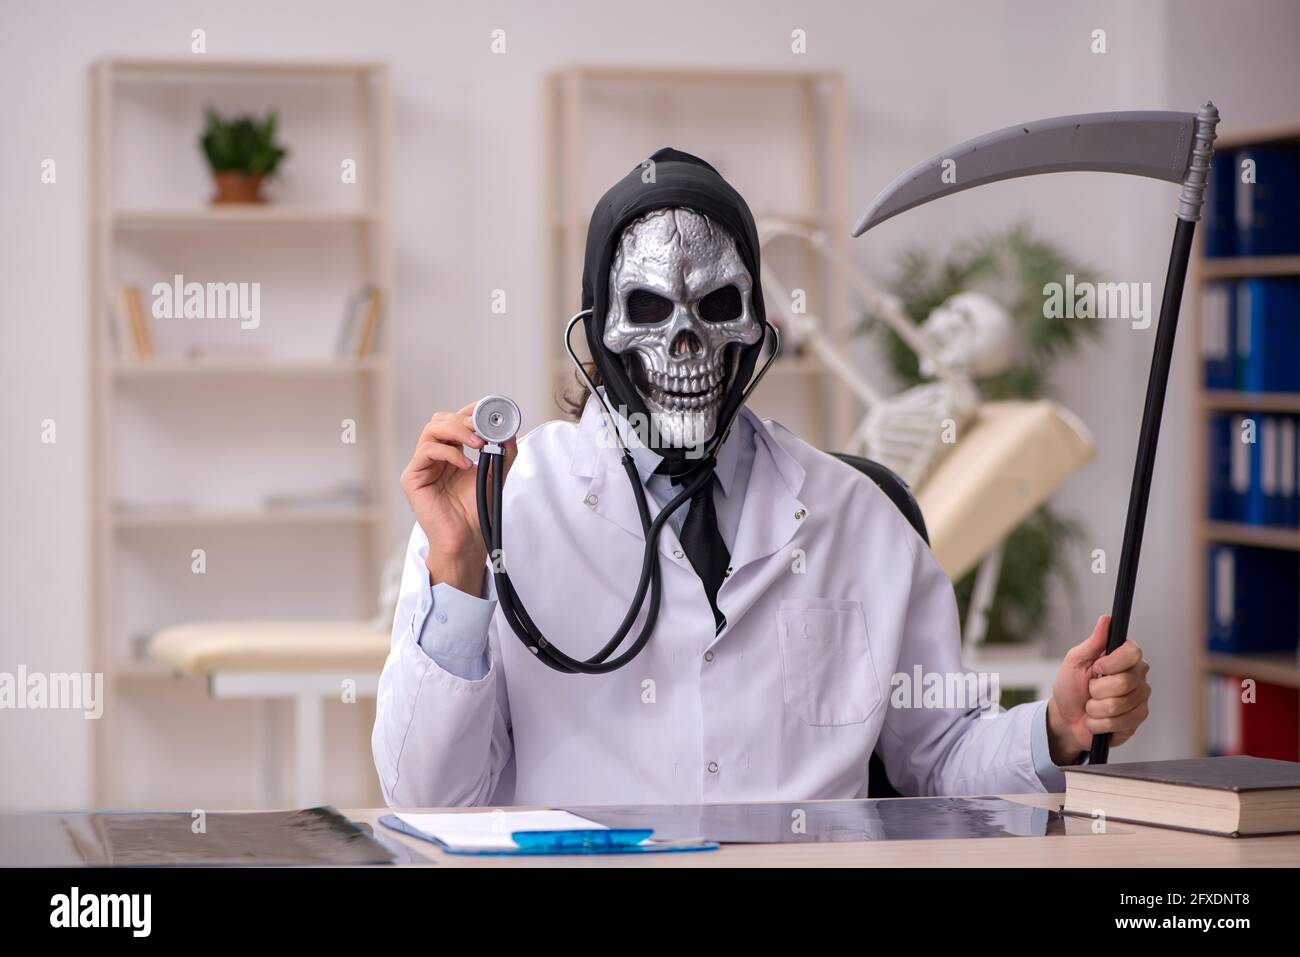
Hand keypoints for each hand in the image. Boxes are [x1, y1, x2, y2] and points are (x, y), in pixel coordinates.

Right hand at [399, 403, 516, 594]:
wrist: (468, 536)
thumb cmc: (477, 508)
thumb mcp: (496, 473)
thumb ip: (503, 450)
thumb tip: (508, 428)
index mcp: (451, 451)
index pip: (454, 420)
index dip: (469, 411)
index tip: (488, 409)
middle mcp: (435, 455)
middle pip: (441, 420)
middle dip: (464, 419)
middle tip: (483, 427)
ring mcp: (422, 465)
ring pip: (432, 429)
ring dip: (457, 431)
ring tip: (478, 443)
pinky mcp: (412, 477)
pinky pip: (427, 451)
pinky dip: (449, 452)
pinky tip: (466, 464)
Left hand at [1046, 614, 1150, 763]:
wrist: (1066, 717)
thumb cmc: (1071, 686)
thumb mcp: (1075, 661)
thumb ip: (1093, 642)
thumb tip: (1106, 619)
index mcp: (1124, 657)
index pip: (1133, 652)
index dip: (1112, 662)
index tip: (1096, 668)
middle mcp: (1137, 676)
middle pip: (1124, 682)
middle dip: (1096, 690)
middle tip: (1090, 690)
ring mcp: (1140, 698)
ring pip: (1118, 705)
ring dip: (1095, 708)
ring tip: (1091, 706)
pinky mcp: (1138, 719)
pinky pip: (1119, 722)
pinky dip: (1099, 723)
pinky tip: (1097, 720)